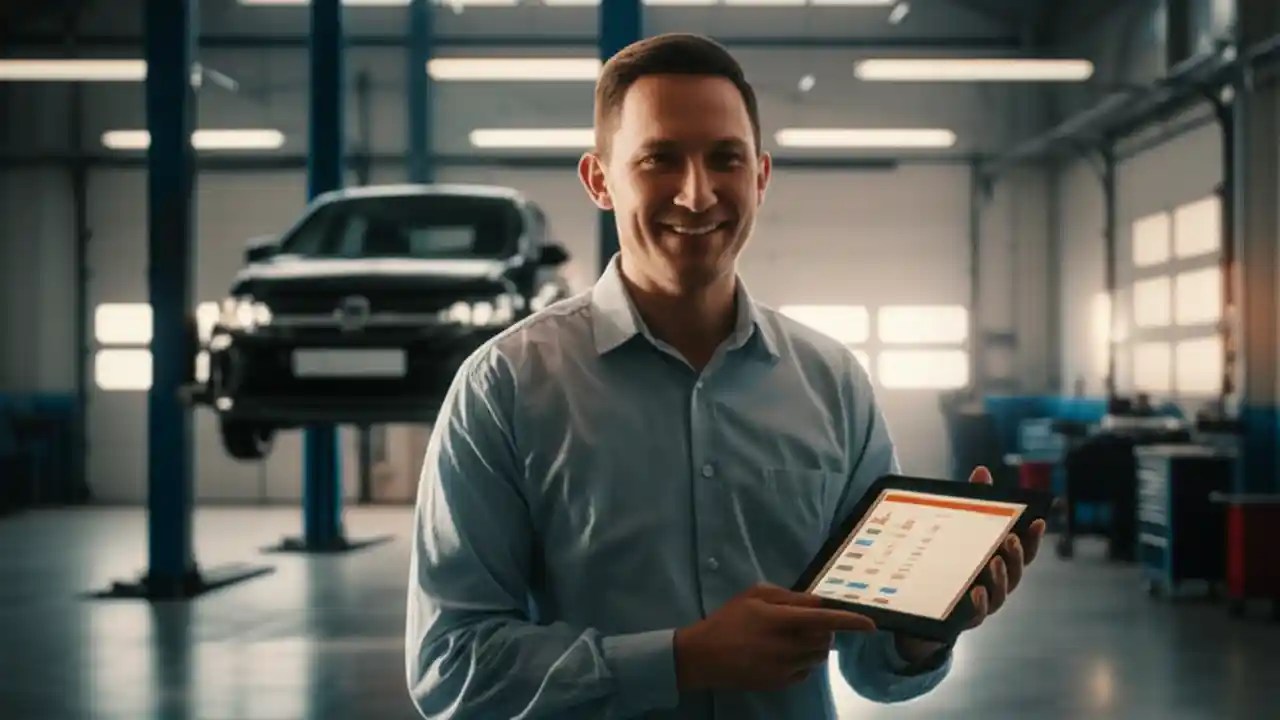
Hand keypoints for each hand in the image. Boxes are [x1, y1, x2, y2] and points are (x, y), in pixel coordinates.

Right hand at [674, 583, 876, 692]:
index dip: (851, 621)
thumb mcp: (753, 596)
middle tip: (806, 622)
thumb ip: (788, 597)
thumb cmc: (727, 620)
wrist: (703, 656)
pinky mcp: (780, 683)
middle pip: (825, 639)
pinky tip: (781, 654)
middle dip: (824, 630)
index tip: (871, 625)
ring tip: (790, 638)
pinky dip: (802, 662)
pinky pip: (806, 673)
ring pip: (818, 657)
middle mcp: (786, 646)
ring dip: (813, 646)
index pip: (825, 619)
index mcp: (780, 620)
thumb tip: (816, 602)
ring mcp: (784, 668)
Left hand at [894, 466, 1047, 663]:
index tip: (1038, 520)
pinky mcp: (963, 619)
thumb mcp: (958, 530)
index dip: (1034, 538)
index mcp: (999, 562)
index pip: (1023, 551)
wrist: (918, 606)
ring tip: (994, 562)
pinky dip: (979, 603)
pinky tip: (975, 590)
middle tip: (1010, 539)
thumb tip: (982, 471)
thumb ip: (973, 503)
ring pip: (1000, 594)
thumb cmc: (947, 563)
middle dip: (1016, 555)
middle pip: (1015, 572)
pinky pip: (976, 614)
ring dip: (1001, 577)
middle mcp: (996, 584)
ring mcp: (982, 603)